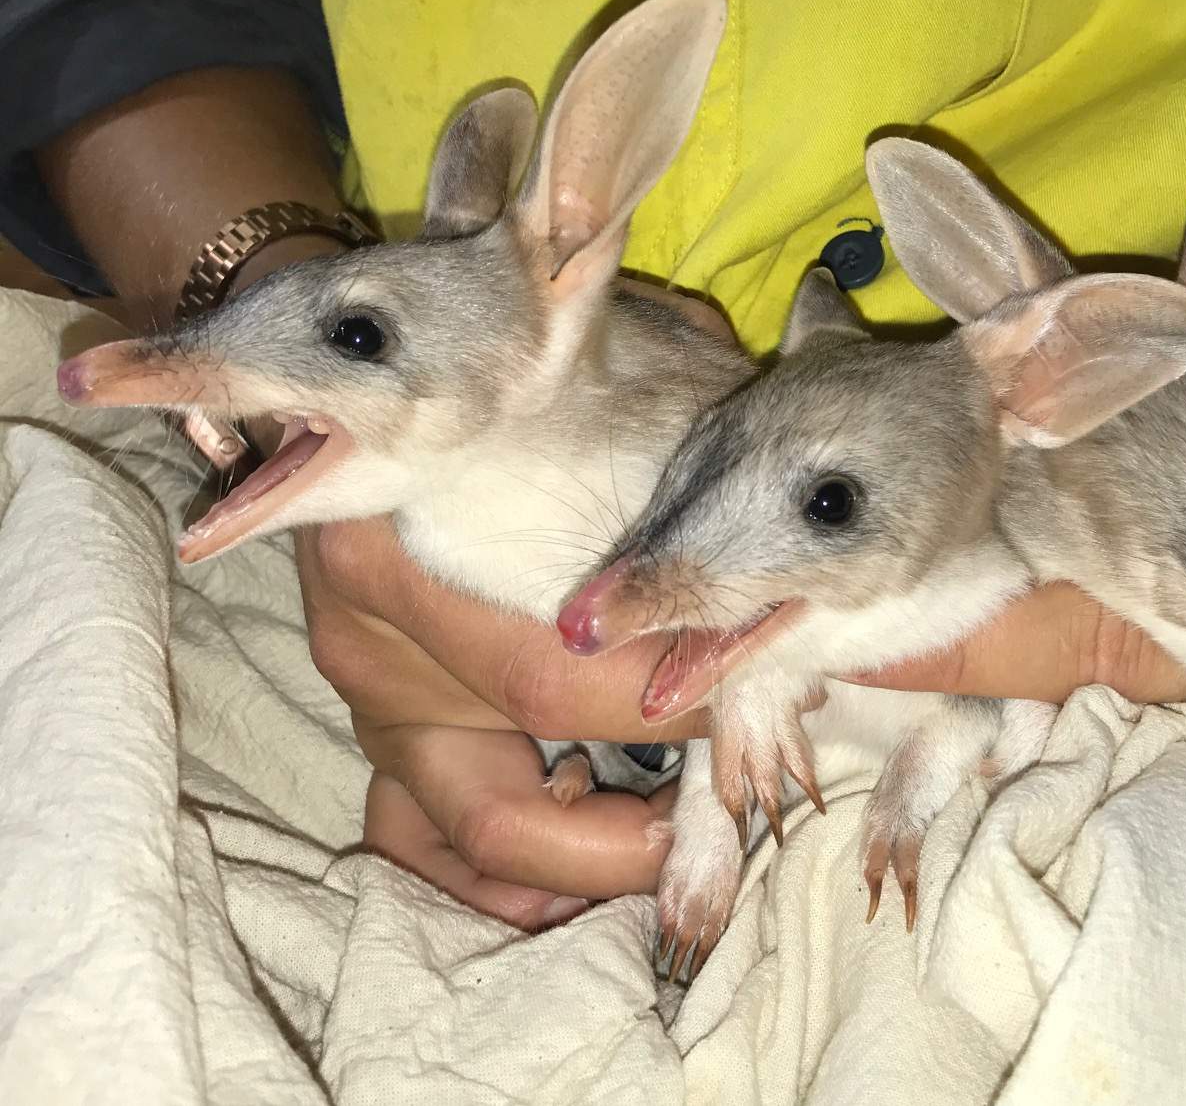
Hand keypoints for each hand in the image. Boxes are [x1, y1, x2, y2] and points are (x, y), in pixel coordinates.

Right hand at [296, 285, 740, 921]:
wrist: (354, 366)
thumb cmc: (486, 371)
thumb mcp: (577, 380)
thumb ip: (667, 436)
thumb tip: (781, 518)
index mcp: (398, 554)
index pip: (553, 679)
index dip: (672, 708)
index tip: (774, 694)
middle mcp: (368, 646)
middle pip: (502, 798)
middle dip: (637, 825)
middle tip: (736, 796)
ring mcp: (367, 698)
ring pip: (459, 839)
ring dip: (575, 868)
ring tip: (670, 841)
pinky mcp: (381, 726)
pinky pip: (424, 836)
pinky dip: (513, 866)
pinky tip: (594, 838)